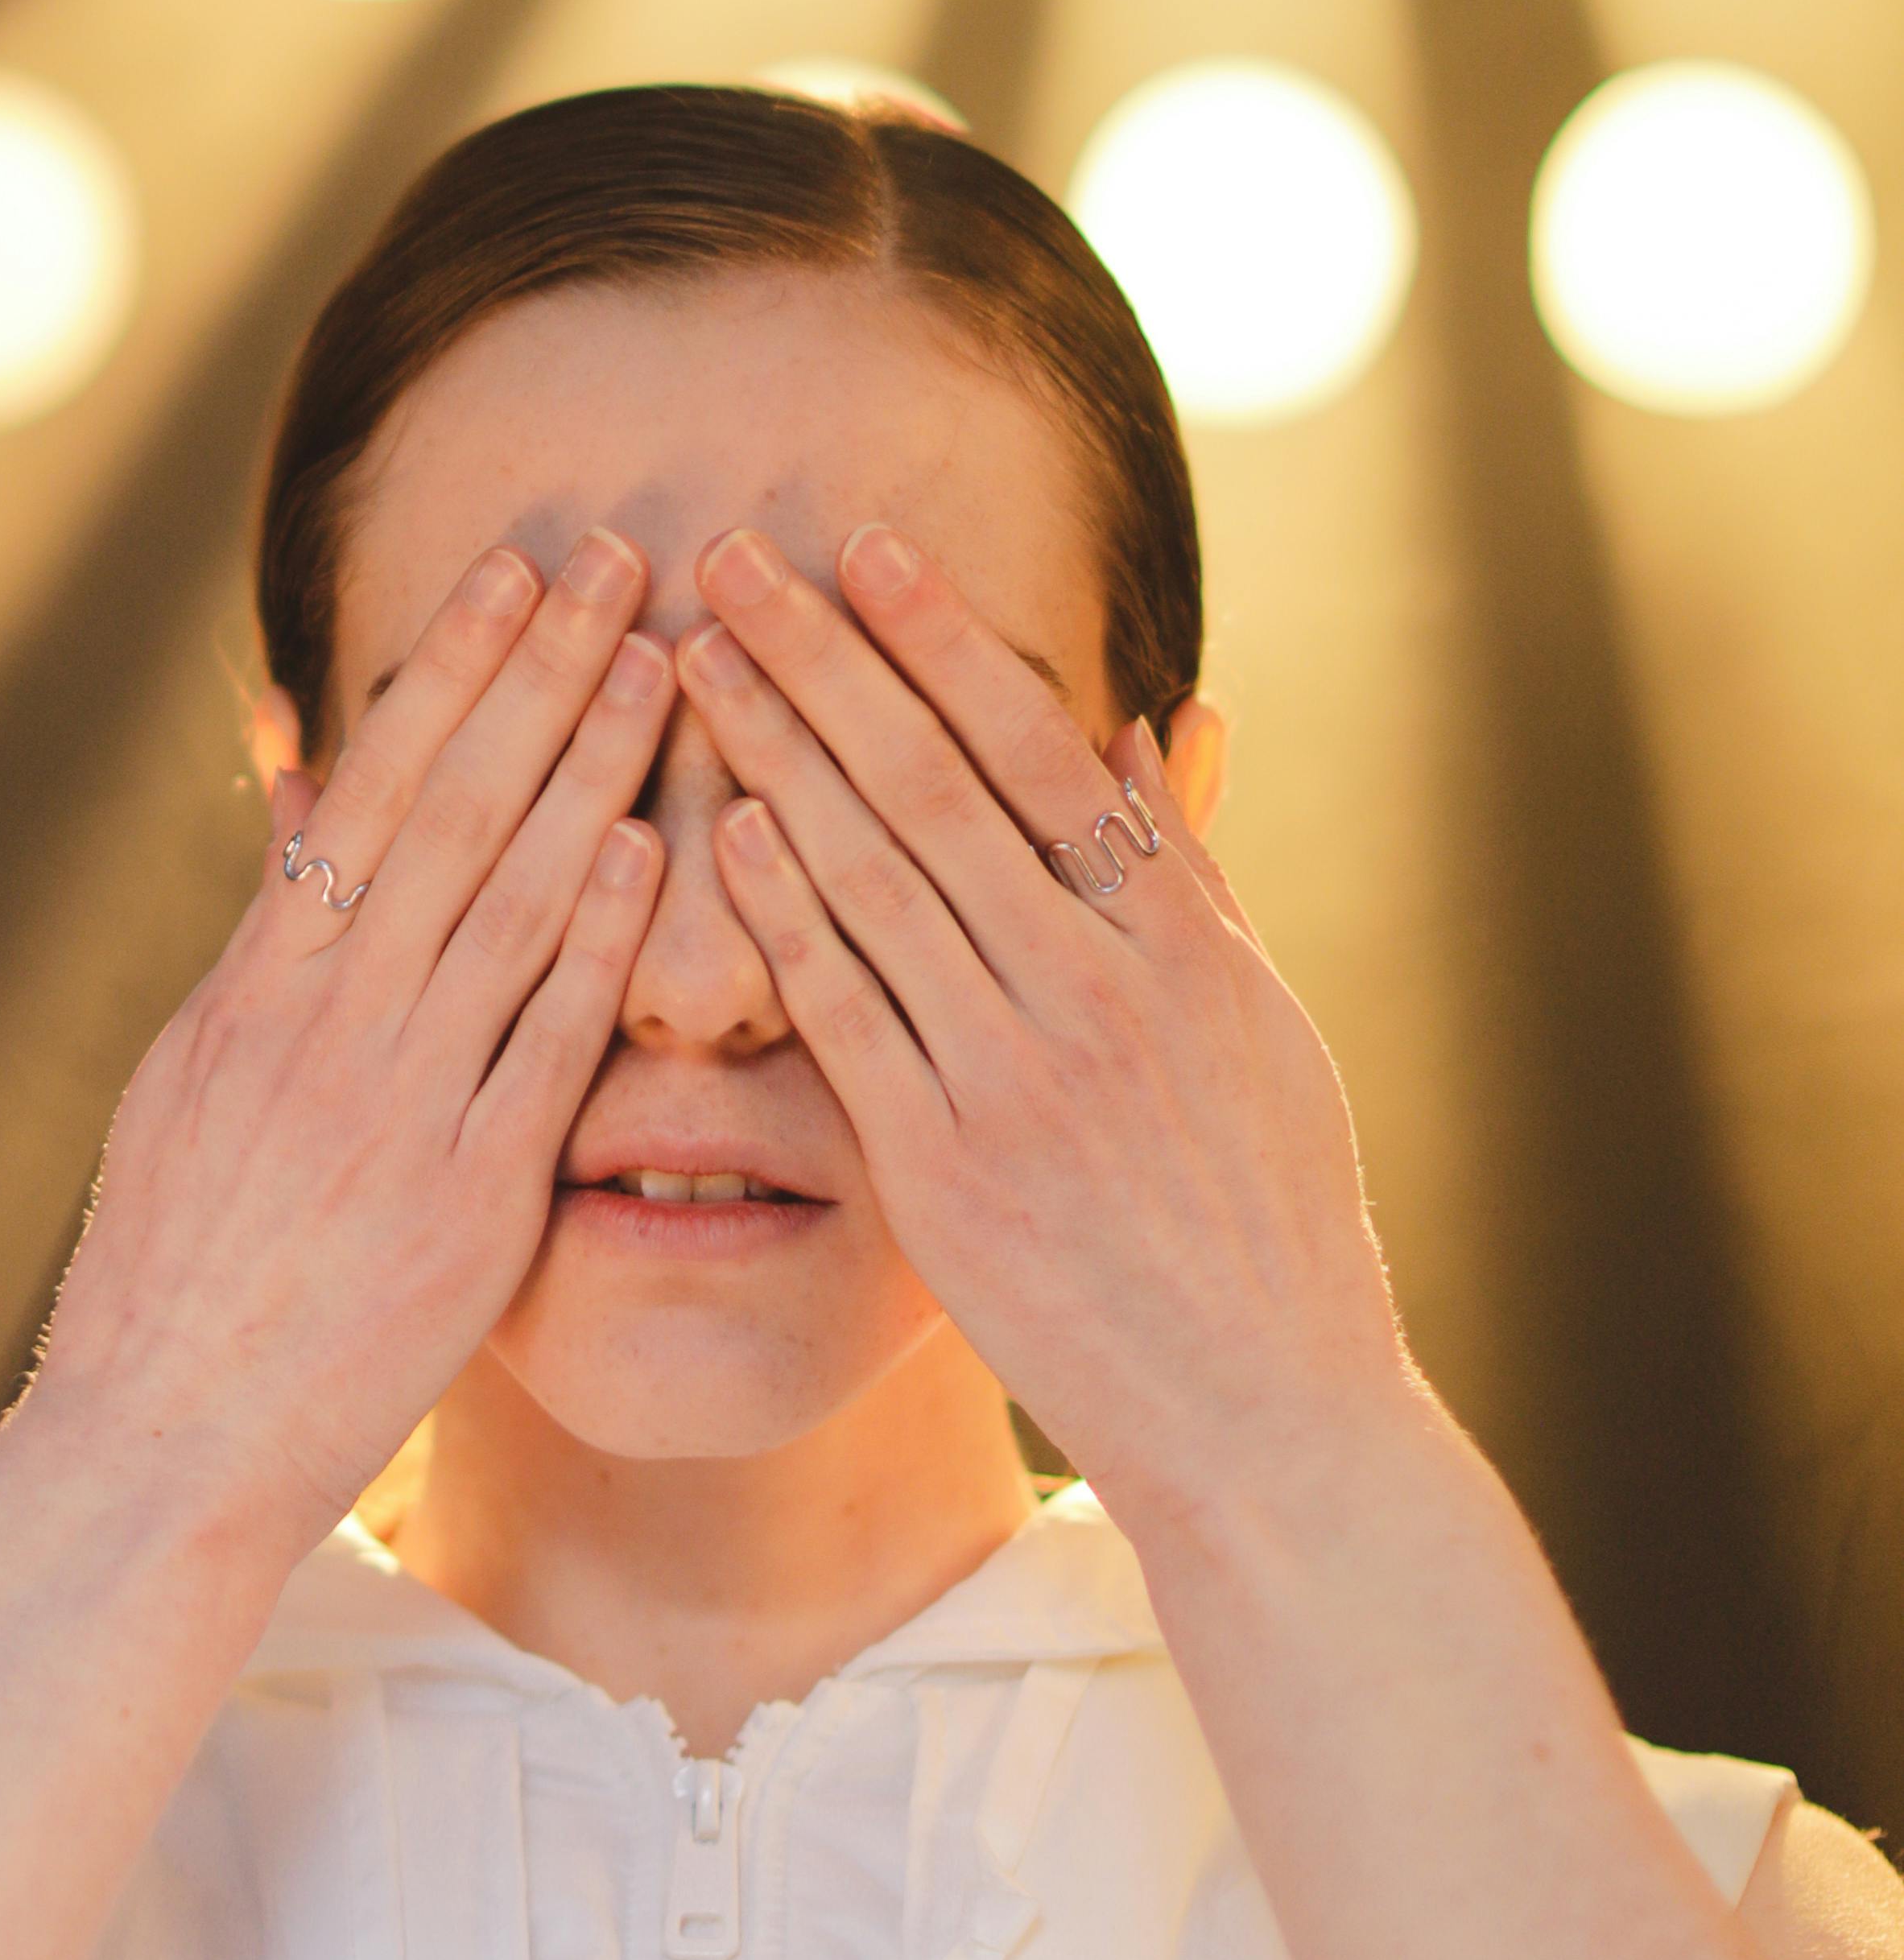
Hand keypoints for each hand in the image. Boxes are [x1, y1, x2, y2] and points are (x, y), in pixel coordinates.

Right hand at [36, 528, 670, 1540]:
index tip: (519, 572)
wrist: (163, 1444)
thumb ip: (265, 931)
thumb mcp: (190, 1074)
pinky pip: (545, 1047)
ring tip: (666, 660)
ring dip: (593, 771)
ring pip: (511, 903)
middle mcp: (327, 1024)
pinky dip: (597, 944)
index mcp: (259, 988)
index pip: (371, 787)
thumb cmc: (178, 1263)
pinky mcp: (470, 1202)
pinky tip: (654, 851)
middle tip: (624, 561)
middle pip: (454, 811)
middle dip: (544, 676)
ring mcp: (401, 1108)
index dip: (451, 670)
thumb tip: (301, 784)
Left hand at [676, 521, 1411, 1534]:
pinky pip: (850, 1016)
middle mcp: (1097, 987)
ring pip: (876, 877)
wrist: (1261, 1411)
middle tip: (731, 558)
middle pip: (933, 784)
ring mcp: (1018, 1077)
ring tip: (696, 660)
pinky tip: (722, 832)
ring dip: (776, 756)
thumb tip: (1148, 725)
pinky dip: (787, 917)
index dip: (940, 641)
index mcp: (1173, 938)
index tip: (862, 548)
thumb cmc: (1264, 1214)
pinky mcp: (946, 1172)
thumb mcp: (1258, 1021)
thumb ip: (1188, 871)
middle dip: (824, 660)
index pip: (1037, 749)